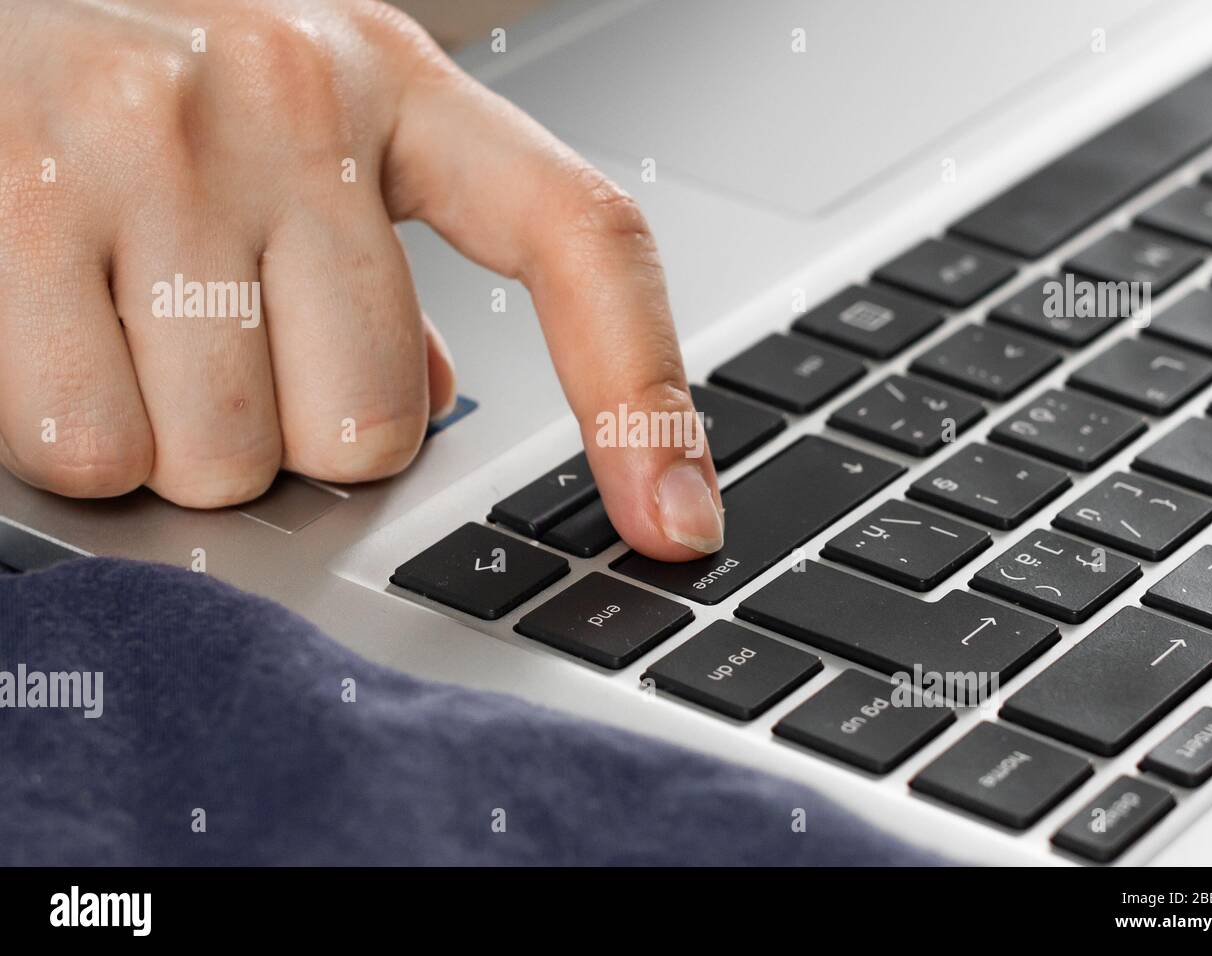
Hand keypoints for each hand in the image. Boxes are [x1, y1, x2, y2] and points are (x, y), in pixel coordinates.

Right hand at [0, 0, 724, 560]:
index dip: (640, 402)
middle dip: (299, 434)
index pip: (581, 244)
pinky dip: (82, 438)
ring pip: (232, 461)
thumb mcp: (314, 122)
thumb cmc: (160, 72)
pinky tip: (66, 341)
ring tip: (139, 327)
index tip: (679, 526)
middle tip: (231, 343)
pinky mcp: (13, 202)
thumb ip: (399, 259)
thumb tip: (440, 402)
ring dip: (189, 443)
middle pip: (373, 432)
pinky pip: (91, 448)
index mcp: (399, 85)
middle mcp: (289, 94)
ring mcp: (150, 144)